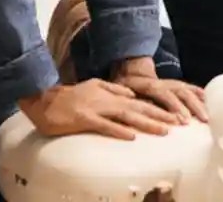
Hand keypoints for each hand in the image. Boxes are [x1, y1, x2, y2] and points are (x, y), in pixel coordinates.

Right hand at [18, 78, 180, 139]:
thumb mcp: (95, 85)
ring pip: (127, 116)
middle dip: (160, 116)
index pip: (141, 102)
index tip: (176, 116)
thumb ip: (114, 88)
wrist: (44, 98)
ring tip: (164, 131)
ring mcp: (97, 108)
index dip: (159, 109)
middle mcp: (108, 100)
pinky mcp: (85, 118)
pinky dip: (119, 130)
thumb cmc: (69, 96)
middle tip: (179, 124)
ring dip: (147, 123)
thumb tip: (132, 94)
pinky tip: (131, 136)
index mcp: (112, 94)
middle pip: (140, 108)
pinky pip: (105, 125)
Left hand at [112, 71, 208, 123]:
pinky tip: (208, 102)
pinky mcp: (177, 86)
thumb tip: (133, 115)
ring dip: (199, 103)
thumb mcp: (122, 92)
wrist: (132, 72)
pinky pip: (191, 89)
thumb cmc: (125, 87)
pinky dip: (200, 95)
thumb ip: (128, 100)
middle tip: (202, 120)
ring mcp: (172, 84)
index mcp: (150, 85)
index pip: (165, 95)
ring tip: (207, 117)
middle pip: (182, 93)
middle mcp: (165, 84)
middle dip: (193, 107)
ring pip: (189, 91)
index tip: (182, 120)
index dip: (175, 106)